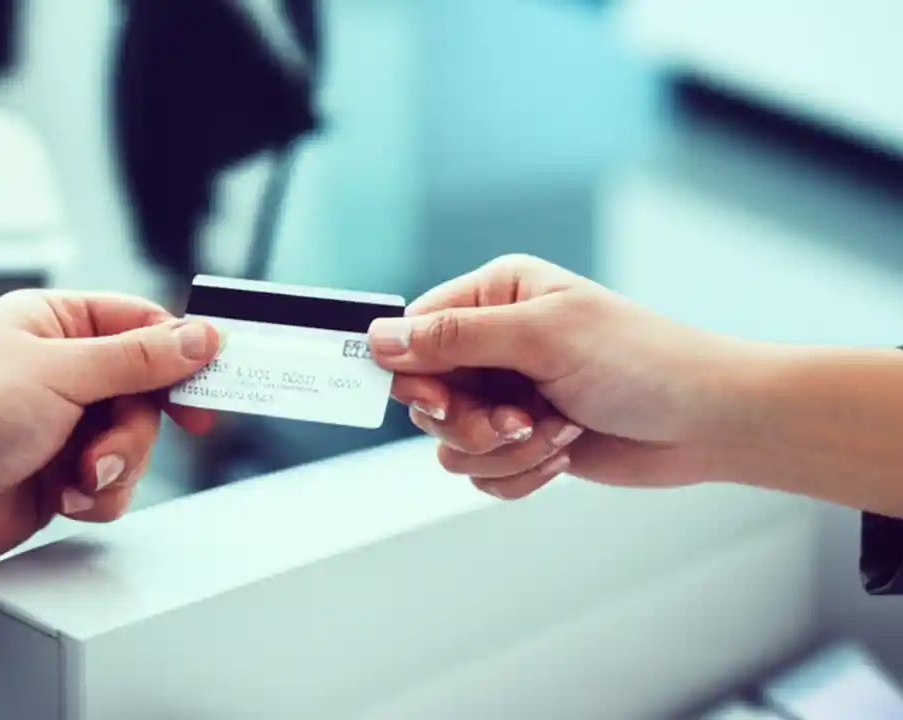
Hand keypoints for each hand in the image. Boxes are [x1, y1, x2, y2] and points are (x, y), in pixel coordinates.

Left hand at [0, 290, 219, 563]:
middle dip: (133, 430)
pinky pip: (114, 481)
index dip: (181, 355)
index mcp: (57, 323)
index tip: (210, 383)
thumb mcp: (61, 373)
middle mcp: (64, 368)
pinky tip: (64, 495)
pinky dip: (97, 494)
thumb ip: (139, 357)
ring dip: (114, 466)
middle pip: (147, 392)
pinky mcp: (64, 470)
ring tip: (76, 476)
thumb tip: (201, 335)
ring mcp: (66, 421)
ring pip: (136, 442)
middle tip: (111, 447)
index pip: (143, 325)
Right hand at [369, 255, 745, 499]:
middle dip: (467, 420)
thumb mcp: (542, 336)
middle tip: (513, 422)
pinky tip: (564, 450)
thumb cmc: (641, 361)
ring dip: (501, 449)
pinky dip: (520, 471)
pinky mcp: (522, 440)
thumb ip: (454, 338)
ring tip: (554, 432)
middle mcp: (494, 343)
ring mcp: (506, 395)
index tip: (440, 400)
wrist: (707, 422)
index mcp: (495, 296)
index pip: (414, 331)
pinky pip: (481, 471)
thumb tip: (378, 339)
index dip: (413, 372)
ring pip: (449, 441)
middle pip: (424, 394)